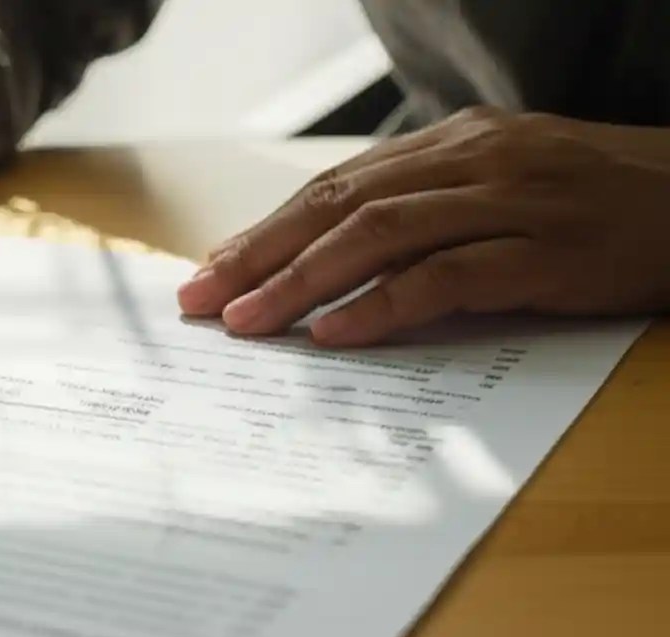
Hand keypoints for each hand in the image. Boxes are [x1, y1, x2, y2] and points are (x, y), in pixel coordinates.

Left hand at [177, 107, 669, 345]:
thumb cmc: (594, 204)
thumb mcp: (502, 188)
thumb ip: (426, 214)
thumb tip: (334, 264)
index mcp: (453, 144)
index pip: (335, 186)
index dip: (265, 231)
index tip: (209, 272)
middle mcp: (472, 161)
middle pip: (339, 205)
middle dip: (260, 255)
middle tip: (201, 301)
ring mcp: (512, 201)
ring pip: (380, 235)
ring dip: (302, 282)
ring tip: (248, 323)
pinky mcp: (548, 252)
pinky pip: (449, 278)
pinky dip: (385, 305)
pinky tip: (337, 333)